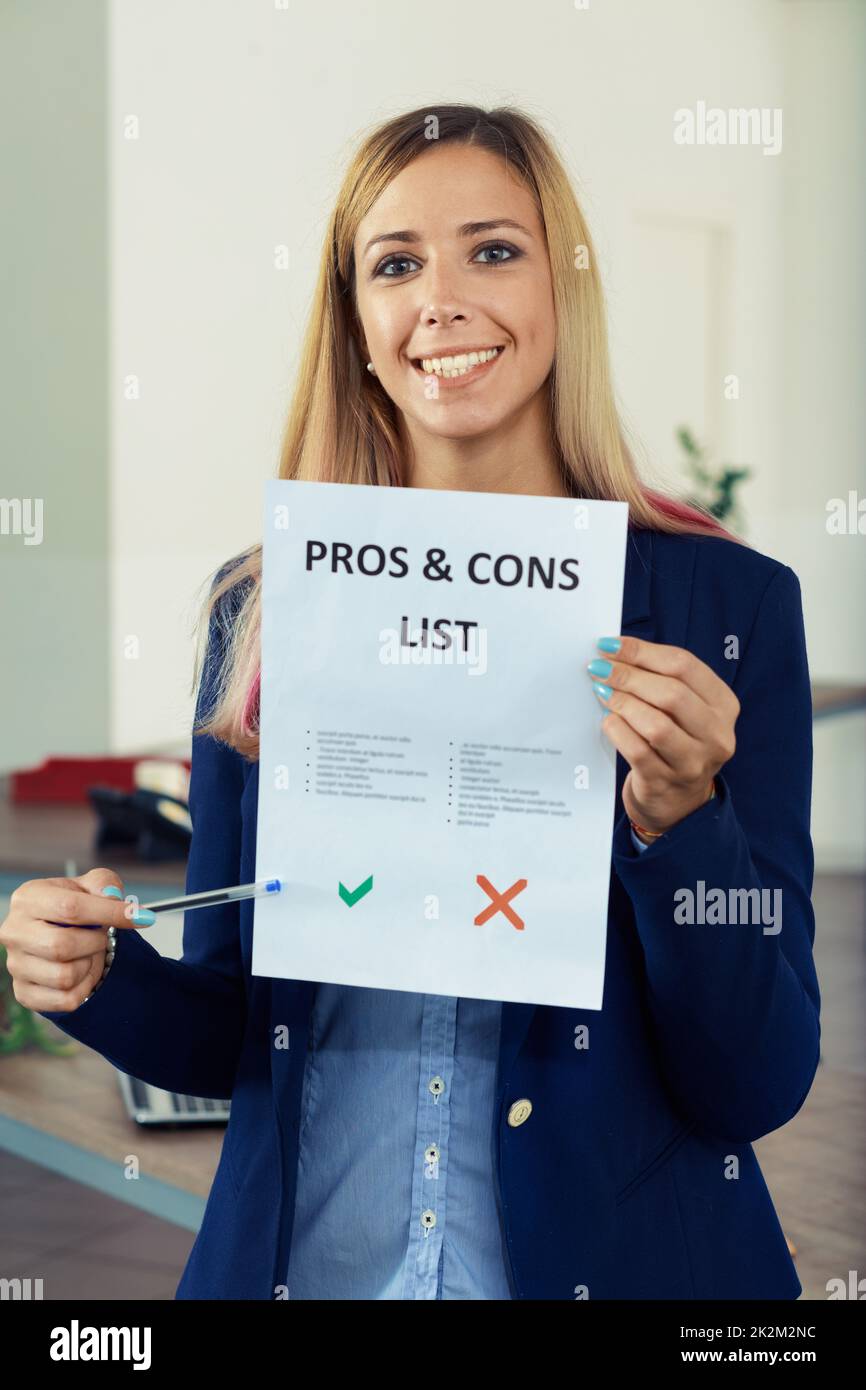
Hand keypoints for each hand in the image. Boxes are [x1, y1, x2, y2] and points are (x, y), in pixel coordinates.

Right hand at [0, 868, 149, 1013]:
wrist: (58, 933)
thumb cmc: (73, 907)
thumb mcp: (90, 886)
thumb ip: (104, 884)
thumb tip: (113, 898)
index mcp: (28, 899)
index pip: (70, 908)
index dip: (109, 913)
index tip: (140, 917)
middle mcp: (14, 932)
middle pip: (62, 945)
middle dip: (94, 942)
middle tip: (102, 935)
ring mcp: (16, 965)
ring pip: (64, 976)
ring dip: (89, 965)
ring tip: (87, 952)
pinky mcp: (25, 993)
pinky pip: (66, 999)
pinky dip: (84, 987)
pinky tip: (82, 971)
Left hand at [587, 635, 739, 834]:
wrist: (678, 803)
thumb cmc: (675, 742)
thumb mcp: (682, 710)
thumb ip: (659, 679)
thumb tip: (614, 652)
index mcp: (723, 705)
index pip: (684, 665)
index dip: (642, 651)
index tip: (610, 645)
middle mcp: (716, 734)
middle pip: (671, 693)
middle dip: (628, 676)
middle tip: (599, 668)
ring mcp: (693, 763)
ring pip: (655, 724)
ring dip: (622, 703)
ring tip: (602, 693)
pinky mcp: (665, 783)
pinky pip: (636, 750)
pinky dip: (617, 730)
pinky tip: (608, 721)